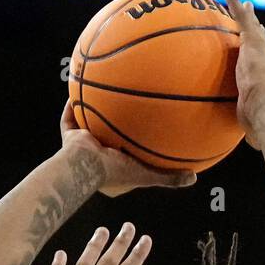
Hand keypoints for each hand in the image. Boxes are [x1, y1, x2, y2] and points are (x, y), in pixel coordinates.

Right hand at [60, 99, 195, 196]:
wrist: (85, 166)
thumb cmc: (115, 172)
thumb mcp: (147, 175)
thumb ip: (169, 177)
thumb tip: (194, 178)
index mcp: (112, 171)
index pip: (126, 156)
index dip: (133, 145)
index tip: (144, 132)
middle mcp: (96, 157)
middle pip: (108, 136)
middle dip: (115, 124)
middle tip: (127, 108)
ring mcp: (82, 147)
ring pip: (88, 125)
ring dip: (94, 111)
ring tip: (104, 92)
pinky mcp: (70, 138)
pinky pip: (70, 118)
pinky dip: (73, 106)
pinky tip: (81, 87)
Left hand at [222, 0, 264, 149]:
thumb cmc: (263, 122)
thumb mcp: (255, 126)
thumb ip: (254, 132)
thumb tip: (257, 147)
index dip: (262, 58)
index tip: (258, 54)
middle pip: (261, 41)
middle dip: (257, 31)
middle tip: (254, 22)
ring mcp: (260, 47)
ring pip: (250, 24)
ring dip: (243, 11)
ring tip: (238, 0)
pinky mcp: (252, 39)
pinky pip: (240, 16)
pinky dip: (233, 1)